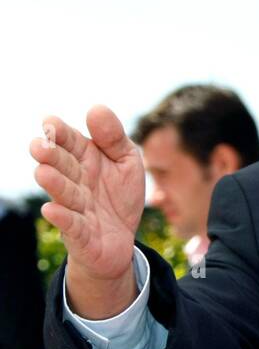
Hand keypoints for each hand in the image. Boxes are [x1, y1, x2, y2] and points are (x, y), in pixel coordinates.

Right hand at [29, 106, 144, 316]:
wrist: (120, 240)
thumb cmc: (119, 196)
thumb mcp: (127, 162)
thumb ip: (114, 137)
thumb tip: (96, 108)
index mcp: (85, 161)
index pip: (70, 143)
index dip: (60, 134)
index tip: (50, 122)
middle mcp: (76, 182)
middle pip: (62, 167)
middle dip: (51, 157)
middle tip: (40, 146)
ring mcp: (76, 208)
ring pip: (64, 194)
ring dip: (54, 184)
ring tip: (43, 172)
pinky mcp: (80, 234)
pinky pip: (71, 226)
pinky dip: (62, 218)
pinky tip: (51, 210)